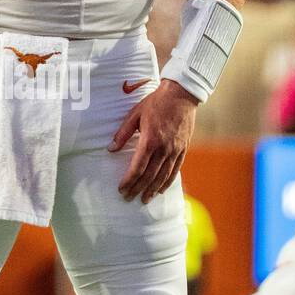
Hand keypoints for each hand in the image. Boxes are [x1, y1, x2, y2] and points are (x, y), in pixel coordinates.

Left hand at [110, 79, 198, 202]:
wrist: (181, 95)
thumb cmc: (155, 103)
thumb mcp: (135, 114)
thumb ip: (123, 133)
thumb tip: (111, 149)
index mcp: (150, 140)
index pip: (138, 167)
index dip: (129, 180)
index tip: (121, 188)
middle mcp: (163, 148)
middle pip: (149, 175)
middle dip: (138, 188)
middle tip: (128, 198)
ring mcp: (175, 150)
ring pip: (163, 176)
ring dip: (152, 189)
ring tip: (144, 200)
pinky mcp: (183, 149)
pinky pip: (175, 170)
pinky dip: (168, 182)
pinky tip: (161, 189)